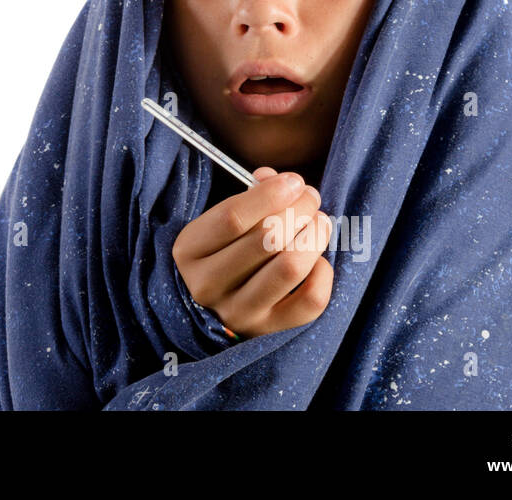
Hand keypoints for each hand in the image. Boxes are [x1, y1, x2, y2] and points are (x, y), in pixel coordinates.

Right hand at [172, 166, 333, 339]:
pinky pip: (310, 299)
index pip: (233, 218)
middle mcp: (208, 285)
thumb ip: (250, 196)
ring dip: (314, 235)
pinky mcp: (269, 330)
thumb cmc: (223, 249)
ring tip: (319, 222)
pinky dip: (322, 272)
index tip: (293, 181)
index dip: (270, 194)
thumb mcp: (220, 221)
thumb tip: (283, 182)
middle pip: (267, 238)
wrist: (215, 302)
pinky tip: (316, 260)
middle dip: (300, 208)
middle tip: (310, 197)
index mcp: (189, 251)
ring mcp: (239, 312)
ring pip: (290, 267)